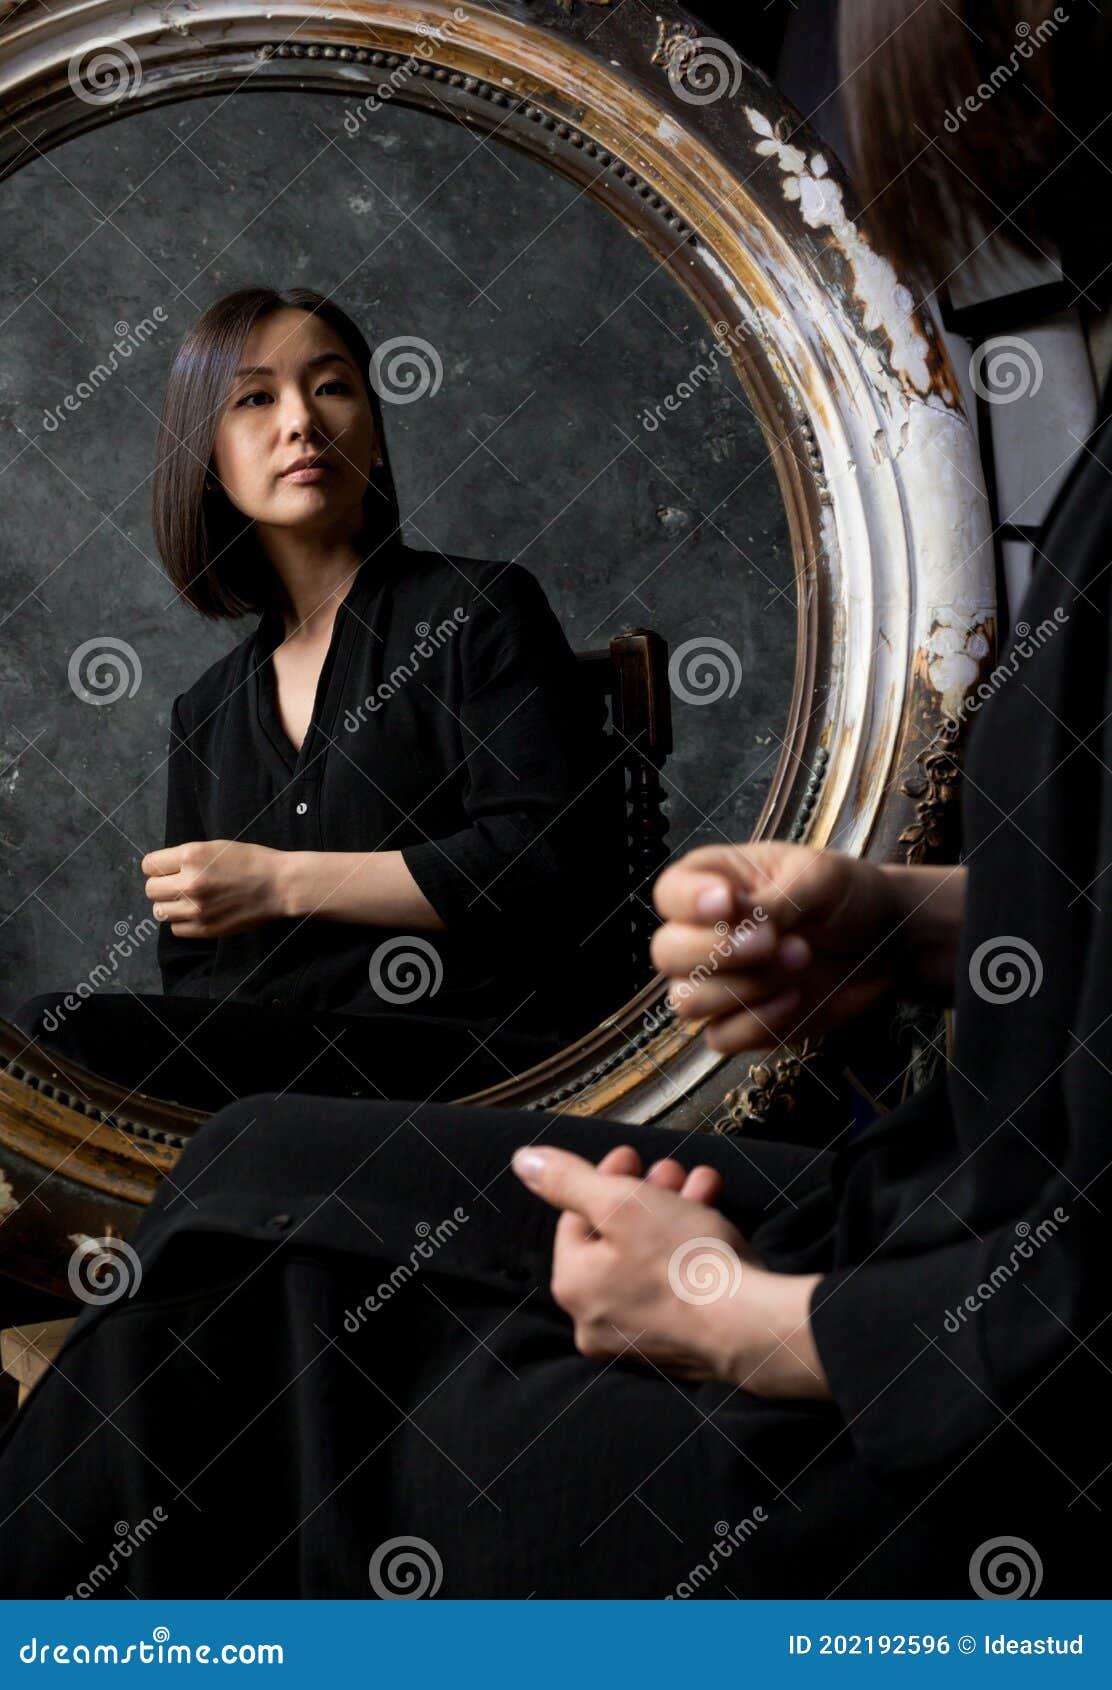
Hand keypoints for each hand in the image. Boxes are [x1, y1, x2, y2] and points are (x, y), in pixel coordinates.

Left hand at [141, 840, 289, 938]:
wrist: (279, 885)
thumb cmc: (251, 862)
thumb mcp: (215, 847)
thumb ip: (186, 859)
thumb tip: (162, 872)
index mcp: (191, 856)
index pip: (149, 865)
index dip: (158, 867)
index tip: (168, 870)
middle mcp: (189, 883)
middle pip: (151, 890)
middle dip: (162, 887)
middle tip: (178, 886)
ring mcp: (196, 909)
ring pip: (160, 911)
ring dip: (170, 906)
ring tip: (188, 901)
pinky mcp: (205, 928)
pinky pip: (176, 928)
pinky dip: (183, 922)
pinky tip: (198, 913)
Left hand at [512, 1141, 828, 1397]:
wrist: (752, 1328)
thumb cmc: (684, 1262)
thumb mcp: (621, 1203)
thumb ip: (567, 1180)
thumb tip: (524, 1162)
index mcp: (574, 1286)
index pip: (576, 1218)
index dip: (604, 1178)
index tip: (632, 1155)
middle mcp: (596, 1321)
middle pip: (615, 1239)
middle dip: (645, 1194)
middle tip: (669, 1170)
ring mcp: (638, 1340)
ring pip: (649, 1259)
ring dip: (674, 1213)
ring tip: (701, 1184)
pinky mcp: (678, 1348)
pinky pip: (674, 1288)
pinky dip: (690, 1250)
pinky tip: (714, 1218)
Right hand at [650, 841, 904, 1054]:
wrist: (891, 943)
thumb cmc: (850, 896)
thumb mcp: (819, 878)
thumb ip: (774, 898)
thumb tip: (739, 921)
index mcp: (714, 882)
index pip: (670, 893)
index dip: (689, 902)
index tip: (729, 902)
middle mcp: (706, 933)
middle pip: (666, 953)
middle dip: (718, 951)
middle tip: (773, 941)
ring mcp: (721, 982)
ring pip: (687, 1001)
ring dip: (745, 986)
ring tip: (800, 960)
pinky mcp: (743, 1023)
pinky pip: (721, 1038)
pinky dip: (758, 1022)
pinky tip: (796, 998)